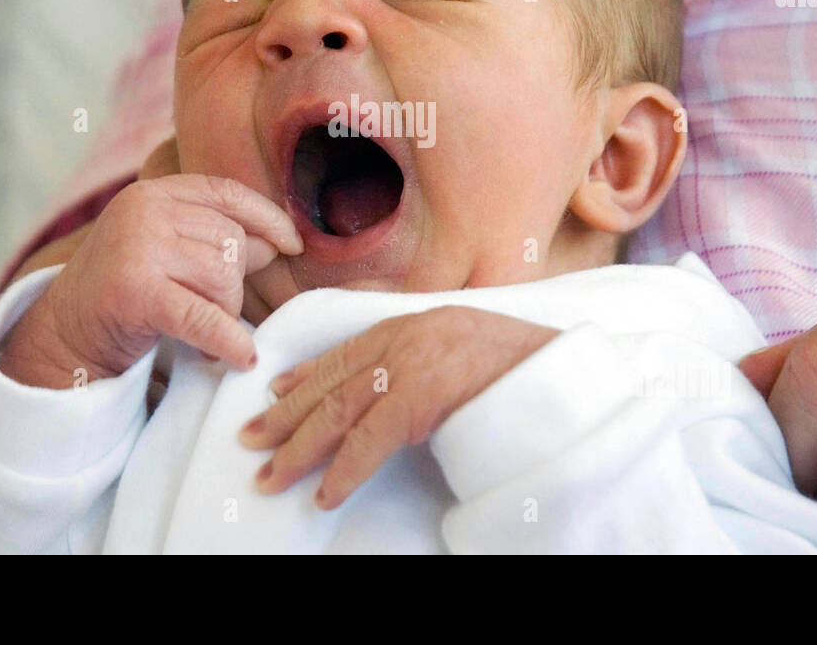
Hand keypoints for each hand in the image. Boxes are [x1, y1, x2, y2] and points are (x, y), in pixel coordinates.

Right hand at [0, 174, 301, 385]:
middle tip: (213, 314)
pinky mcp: (135, 291)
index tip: (293, 245)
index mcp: (153, 194)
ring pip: (224, 276)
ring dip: (225, 314)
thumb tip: (276, 242)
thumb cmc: (125, 295)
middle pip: (230, 240)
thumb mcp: (167, 253)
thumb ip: (213, 239)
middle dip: (234, 285)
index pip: (225, 193)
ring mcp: (136, 247)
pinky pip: (204, 316)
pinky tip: (240, 358)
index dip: (266, 217)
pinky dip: (228, 341)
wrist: (63, 337)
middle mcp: (143, 211)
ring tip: (204, 334)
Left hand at [238, 306, 557, 508]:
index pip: (348, 350)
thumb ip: (431, 357)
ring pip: (338, 409)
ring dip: (300, 446)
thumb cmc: (527, 365)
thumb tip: (403, 388)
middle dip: (286, 413)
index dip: (307, 374)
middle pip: (332, 380)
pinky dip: (345, 469)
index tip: (276, 391)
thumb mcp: (469, 345)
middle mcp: (407, 337)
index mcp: (416, 323)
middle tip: (251, 439)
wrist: (566, 369)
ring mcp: (413, 365)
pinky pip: (370, 439)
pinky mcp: (422, 397)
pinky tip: (326, 492)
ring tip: (271, 475)